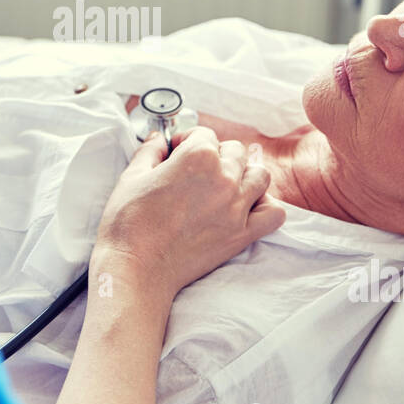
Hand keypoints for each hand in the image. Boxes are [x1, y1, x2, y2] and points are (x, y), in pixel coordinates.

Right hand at [94, 126, 285, 302]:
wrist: (137, 268)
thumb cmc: (129, 223)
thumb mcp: (132, 176)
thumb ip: (150, 151)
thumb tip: (158, 139)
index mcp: (197, 157)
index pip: (205, 135)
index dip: (187, 141)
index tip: (177, 153)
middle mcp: (223, 178)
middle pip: (235, 151)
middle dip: (217, 155)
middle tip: (198, 172)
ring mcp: (237, 207)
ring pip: (260, 176)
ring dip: (244, 175)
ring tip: (224, 186)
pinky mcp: (242, 234)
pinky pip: (273, 214)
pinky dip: (265, 208)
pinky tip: (246, 208)